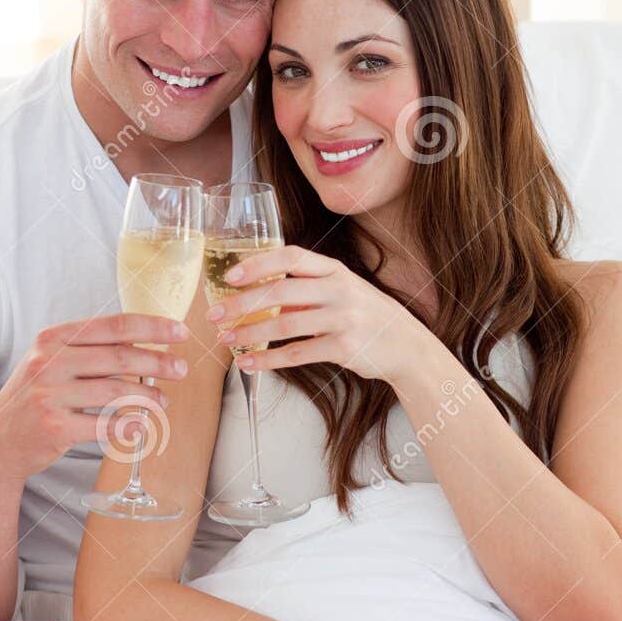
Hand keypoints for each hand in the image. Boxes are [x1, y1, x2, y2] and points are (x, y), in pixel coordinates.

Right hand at [0, 314, 189, 483]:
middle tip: (181, 369)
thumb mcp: (50, 362)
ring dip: (148, 395)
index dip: (152, 327)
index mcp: (53, 339)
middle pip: (120, 356)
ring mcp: (50, 395)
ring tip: (162, 400)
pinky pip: (106, 424)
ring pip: (117, 390)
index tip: (180, 331)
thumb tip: (141, 342)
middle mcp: (49, 362)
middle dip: (158, 361)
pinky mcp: (55, 427)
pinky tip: (141, 426)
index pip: (114, 326)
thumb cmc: (32, 398)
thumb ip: (87, 349)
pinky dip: (129, 425)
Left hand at [205, 243, 414, 381]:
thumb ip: (306, 288)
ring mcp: (343, 318)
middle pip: (281, 291)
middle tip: (215, 315)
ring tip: (226, 340)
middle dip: (242, 304)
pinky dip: (269, 360)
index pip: (291, 256)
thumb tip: (258, 294)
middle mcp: (339, 289)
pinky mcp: (344, 347)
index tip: (231, 275)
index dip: (258, 263)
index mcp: (334, 270)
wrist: (406, 345)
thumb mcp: (342, 290)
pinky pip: (297, 354)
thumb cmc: (366, 315)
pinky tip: (250, 364)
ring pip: (285, 324)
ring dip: (250, 334)